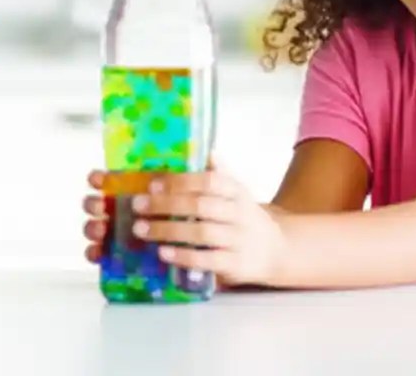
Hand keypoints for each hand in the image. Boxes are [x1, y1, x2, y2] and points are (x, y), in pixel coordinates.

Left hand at [83, 163, 284, 286]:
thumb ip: (219, 175)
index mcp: (236, 192)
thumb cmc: (246, 218)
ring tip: (141, 229)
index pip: (210, 181)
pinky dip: (184, 257)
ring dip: (168, 230)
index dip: (181, 181)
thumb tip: (206, 150)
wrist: (278, 251)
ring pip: (201, 233)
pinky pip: (207, 260)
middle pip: (201, 206)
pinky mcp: (235, 265)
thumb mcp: (238, 193)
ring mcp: (238, 240)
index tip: (153, 183)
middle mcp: (239, 213)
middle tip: (138, 206)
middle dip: (166, 204)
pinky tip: (163, 253)